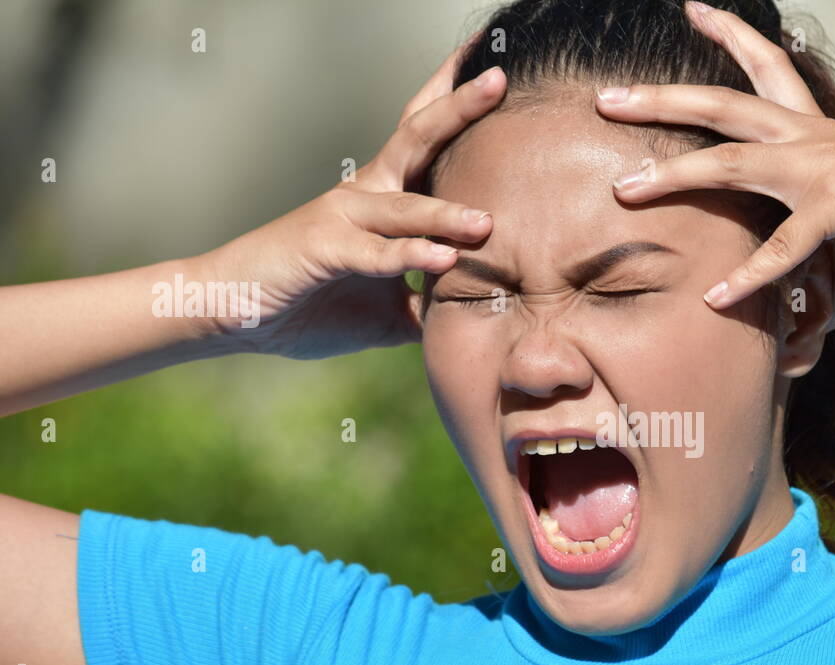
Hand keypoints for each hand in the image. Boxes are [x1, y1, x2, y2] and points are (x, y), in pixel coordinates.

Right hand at [193, 39, 503, 358]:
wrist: (233, 308)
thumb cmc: (312, 302)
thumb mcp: (389, 311)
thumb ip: (431, 306)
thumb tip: (477, 321)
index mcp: (385, 196)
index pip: (428, 140)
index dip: (459, 103)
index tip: (499, 70)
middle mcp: (366, 192)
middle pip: (418, 138)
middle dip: (459, 107)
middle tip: (499, 76)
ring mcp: (342, 215)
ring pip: (403, 206)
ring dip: (445, 213)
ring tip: (487, 222)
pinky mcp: (322, 247)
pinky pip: (373, 252)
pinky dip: (408, 255)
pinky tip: (442, 259)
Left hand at [594, 1, 834, 328]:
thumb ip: (809, 285)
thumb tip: (791, 333)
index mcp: (815, 132)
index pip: (766, 69)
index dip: (731, 37)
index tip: (695, 11)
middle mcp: (810, 137)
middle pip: (721, 103)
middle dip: (660, 98)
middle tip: (606, 97)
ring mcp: (821, 166)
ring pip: (730, 159)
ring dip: (671, 174)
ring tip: (622, 190)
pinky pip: (782, 246)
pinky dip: (749, 276)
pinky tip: (715, 299)